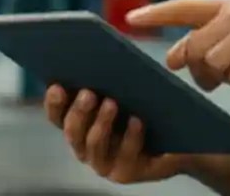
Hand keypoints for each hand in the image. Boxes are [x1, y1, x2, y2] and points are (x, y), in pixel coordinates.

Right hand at [44, 85, 186, 184]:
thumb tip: (96, 57)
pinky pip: (124, 155)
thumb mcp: (124, 91)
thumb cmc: (144, 110)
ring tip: (112, 103)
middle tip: (89, 92)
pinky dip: (130, 136)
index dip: (54, 102)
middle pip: (72, 131)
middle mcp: (85, 146)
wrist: (175, 142)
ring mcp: (104, 163)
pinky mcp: (125, 173)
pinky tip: (137, 120)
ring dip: (101, 123)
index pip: (57, 116)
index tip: (57, 85)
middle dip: (78, 111)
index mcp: (79, 125)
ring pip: (94, 144)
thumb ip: (107, 80)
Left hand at [128, 0, 229, 89]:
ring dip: (227, 77)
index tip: (130, 18)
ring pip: (216, 66)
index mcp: (229, 6)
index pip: (184, 7)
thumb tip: (179, 60)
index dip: (156, 13)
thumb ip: (213, 38)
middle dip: (199, 70)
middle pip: (196, 49)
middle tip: (212, 79)